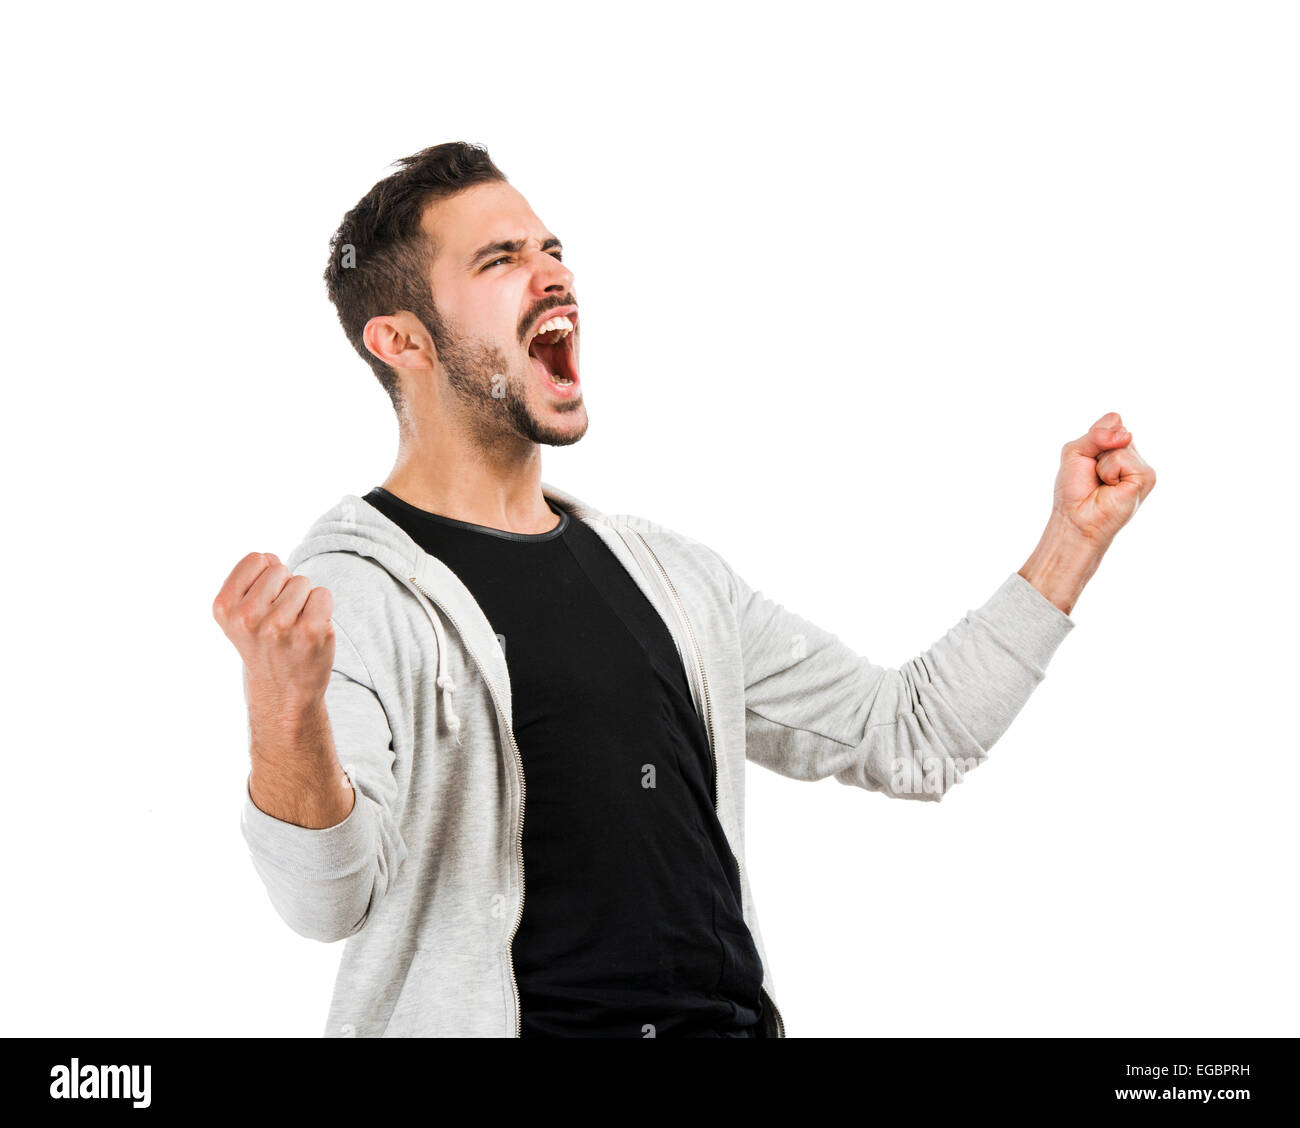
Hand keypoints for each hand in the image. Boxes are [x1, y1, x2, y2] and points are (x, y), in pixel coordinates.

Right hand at [212, 552, 335, 712]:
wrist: (283, 692)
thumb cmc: (264, 645)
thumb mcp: (238, 614)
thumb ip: (249, 579)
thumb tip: (270, 557)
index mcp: (224, 608)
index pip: (257, 559)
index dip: (265, 577)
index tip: (262, 604)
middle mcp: (247, 617)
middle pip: (281, 569)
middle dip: (284, 589)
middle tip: (279, 621)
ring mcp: (279, 625)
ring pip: (302, 582)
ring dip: (303, 601)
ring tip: (293, 628)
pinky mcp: (311, 631)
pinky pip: (322, 594)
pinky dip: (321, 608)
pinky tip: (310, 631)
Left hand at [1052, 412, 1156, 546]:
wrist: (1075, 518)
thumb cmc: (1074, 490)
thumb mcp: (1075, 451)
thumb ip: (1096, 435)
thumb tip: (1126, 435)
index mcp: (1119, 448)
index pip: (1112, 420)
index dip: (1094, 436)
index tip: (1087, 460)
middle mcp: (1133, 455)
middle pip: (1116, 429)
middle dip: (1095, 449)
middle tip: (1093, 475)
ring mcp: (1142, 466)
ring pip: (1120, 443)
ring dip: (1101, 463)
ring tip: (1102, 483)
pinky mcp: (1146, 477)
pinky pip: (1122, 458)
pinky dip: (1108, 471)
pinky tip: (1111, 488)